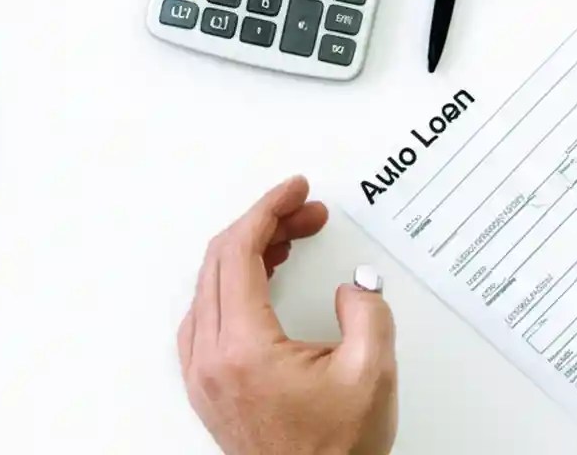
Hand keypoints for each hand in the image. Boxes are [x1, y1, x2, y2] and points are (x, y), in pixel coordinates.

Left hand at [177, 176, 397, 454]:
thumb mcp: (372, 373)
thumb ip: (368, 312)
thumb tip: (352, 286)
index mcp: (243, 349)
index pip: (240, 252)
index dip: (268, 209)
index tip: (294, 190)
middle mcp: (212, 359)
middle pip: (221, 261)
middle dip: (265, 224)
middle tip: (304, 213)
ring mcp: (204, 374)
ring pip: (210, 286)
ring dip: (247, 253)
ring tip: (290, 240)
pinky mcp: (209, 386)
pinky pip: (207, 315)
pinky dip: (233, 284)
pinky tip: (262, 279)